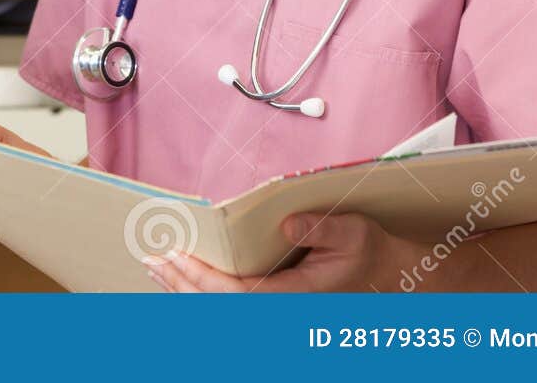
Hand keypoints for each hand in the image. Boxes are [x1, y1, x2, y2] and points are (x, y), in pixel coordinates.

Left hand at [144, 212, 418, 291]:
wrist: (384, 276)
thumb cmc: (366, 251)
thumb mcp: (354, 232)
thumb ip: (323, 229)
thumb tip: (288, 224)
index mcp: (297, 296)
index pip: (239, 295)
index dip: (204, 278)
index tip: (177, 257)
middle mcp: (282, 310)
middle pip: (220, 307)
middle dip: (183, 283)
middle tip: (152, 259)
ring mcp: (276, 311)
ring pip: (220, 310)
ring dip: (185, 290)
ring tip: (157, 268)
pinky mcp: (273, 306)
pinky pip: (229, 305)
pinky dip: (200, 292)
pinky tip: (181, 280)